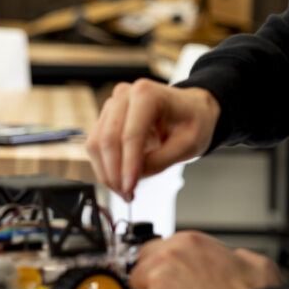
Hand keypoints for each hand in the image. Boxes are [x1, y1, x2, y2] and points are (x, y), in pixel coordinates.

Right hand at [86, 79, 219, 199]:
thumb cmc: (193, 121)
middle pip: (107, 139)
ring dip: (106, 172)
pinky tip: (119, 179)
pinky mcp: (106, 118)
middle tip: (126, 194)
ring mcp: (112, 105)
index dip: (128, 165)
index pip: (131, 135)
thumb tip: (131, 178)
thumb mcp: (188, 145)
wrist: (191, 109)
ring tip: (124, 190)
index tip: (130, 188)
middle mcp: (124, 95)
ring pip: (96, 144)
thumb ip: (159, 161)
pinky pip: (96, 146)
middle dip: (114, 172)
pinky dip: (104, 166)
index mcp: (147, 94)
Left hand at [129, 231, 282, 288]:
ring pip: (141, 284)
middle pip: (144, 261)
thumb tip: (237, 259)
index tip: (170, 274)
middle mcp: (170, 255)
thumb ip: (237, 256)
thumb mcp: (255, 263)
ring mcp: (159, 278)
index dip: (165, 263)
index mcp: (191, 242)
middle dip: (152, 274)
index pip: (160, 247)